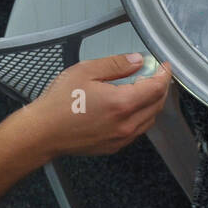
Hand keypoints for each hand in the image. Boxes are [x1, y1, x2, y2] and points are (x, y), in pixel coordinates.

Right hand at [19, 53, 171, 157]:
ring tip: (144, 88)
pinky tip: (131, 106)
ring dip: (152, 103)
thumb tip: (137, 61)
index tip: (164, 66)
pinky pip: (137, 130)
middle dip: (160, 88)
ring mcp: (121, 138)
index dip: (164, 75)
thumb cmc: (59, 103)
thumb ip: (116, 64)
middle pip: (157, 105)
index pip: (156, 88)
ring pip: (149, 119)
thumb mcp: (86, 71)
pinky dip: (141, 116)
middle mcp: (126, 124)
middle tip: (156, 74)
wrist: (43, 133)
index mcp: (122, 104)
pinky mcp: (114, 147)